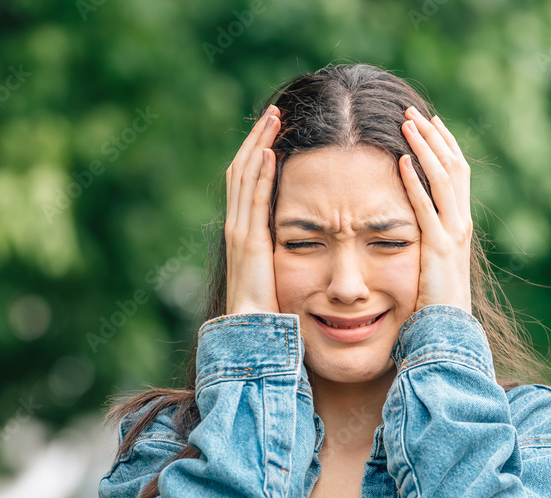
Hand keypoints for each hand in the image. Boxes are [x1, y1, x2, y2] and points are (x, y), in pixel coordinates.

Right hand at [224, 104, 281, 314]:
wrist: (251, 332)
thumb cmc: (271, 308)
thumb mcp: (282, 270)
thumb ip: (288, 250)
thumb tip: (312, 237)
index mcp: (246, 230)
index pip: (248, 180)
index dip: (259, 152)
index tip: (275, 130)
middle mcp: (238, 225)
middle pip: (243, 169)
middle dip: (258, 138)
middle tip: (274, 111)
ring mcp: (240, 231)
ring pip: (245, 176)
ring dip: (258, 144)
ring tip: (273, 118)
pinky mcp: (249, 241)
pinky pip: (254, 200)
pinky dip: (260, 174)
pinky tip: (268, 152)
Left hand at [398, 105, 473, 314]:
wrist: (448, 328)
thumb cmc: (435, 298)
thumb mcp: (431, 259)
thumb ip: (426, 235)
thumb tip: (410, 219)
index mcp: (460, 222)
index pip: (456, 172)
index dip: (444, 144)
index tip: (429, 121)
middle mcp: (461, 222)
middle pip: (453, 166)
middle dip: (434, 136)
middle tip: (413, 112)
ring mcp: (453, 233)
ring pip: (443, 178)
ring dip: (424, 148)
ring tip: (407, 124)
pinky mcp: (439, 247)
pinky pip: (426, 207)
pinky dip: (414, 182)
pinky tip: (401, 161)